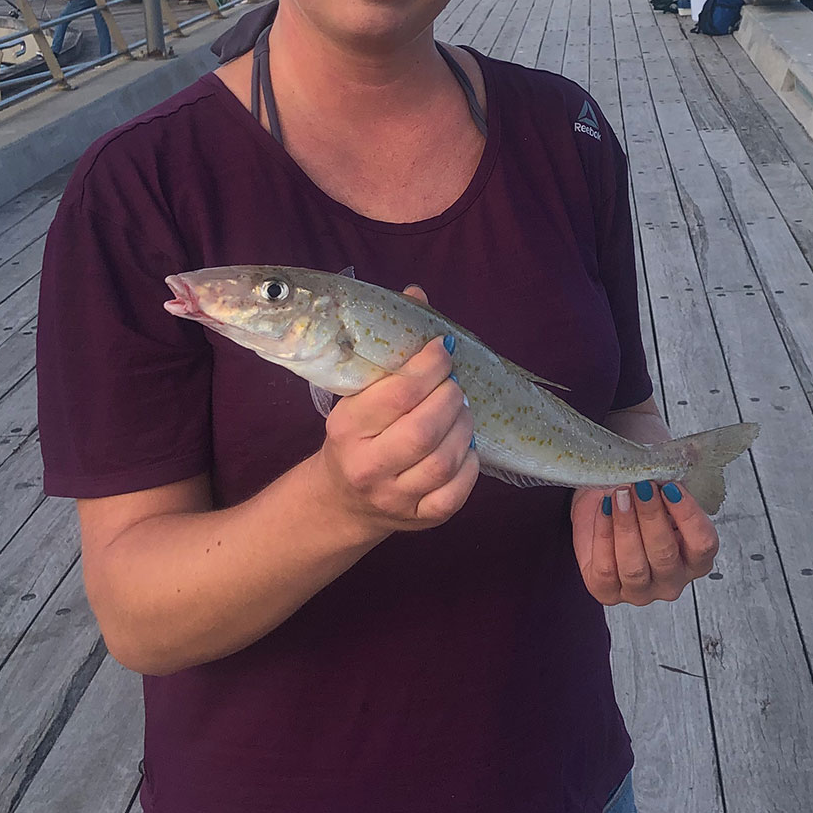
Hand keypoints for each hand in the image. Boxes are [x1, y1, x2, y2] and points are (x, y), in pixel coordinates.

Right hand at [310, 285, 475, 536]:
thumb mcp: (358, 395)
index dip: (430, 366)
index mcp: (346, 428)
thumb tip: (417, 293)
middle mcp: (367, 466)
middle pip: (424, 429)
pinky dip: (470, 466)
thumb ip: (389, 348)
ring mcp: (394, 497)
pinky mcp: (420, 519)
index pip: (396, 394)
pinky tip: (466, 448)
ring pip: (445, 460)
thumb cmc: (357, 436)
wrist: (342, 501)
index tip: (445, 348)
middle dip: (451, 398)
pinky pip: (456, 493)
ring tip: (462, 411)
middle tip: (455, 384)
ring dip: (465, 428)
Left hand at [572, 481, 718, 605]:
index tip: (670, 486)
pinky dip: (603, 538)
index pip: (703, 544)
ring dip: (626, 527)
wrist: (608, 497)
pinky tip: (604, 511)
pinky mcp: (607, 592)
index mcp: (696, 559)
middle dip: (651, 517)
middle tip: (641, 486)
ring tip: (620, 495)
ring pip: (634, 568)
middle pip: (665, 555)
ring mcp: (641, 591)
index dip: (688, 515)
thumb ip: (674, 479)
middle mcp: (672, 580)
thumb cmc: (641, 495)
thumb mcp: (663, 484)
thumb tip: (676, 464)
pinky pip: (605, 571)